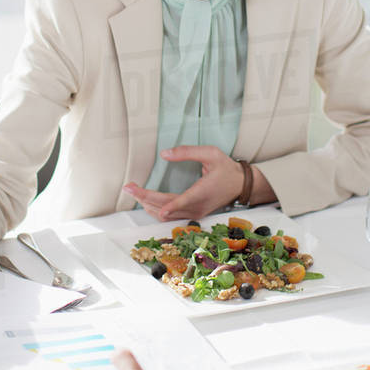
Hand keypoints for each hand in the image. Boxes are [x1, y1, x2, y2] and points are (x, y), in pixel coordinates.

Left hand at [123, 146, 242, 220]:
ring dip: (147, 204)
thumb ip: (187, 152)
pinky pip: (169, 217)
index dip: (170, 205)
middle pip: (166, 207)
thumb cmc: (226, 168)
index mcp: (203, 191)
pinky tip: (144, 201)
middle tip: (128, 187)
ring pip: (165, 215)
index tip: (156, 206)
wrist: (240, 185)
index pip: (183, 200)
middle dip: (144, 197)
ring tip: (133, 191)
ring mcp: (194, 214)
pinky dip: (155, 210)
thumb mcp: (211, 153)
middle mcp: (197, 207)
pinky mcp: (192, 215)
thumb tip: (164, 153)